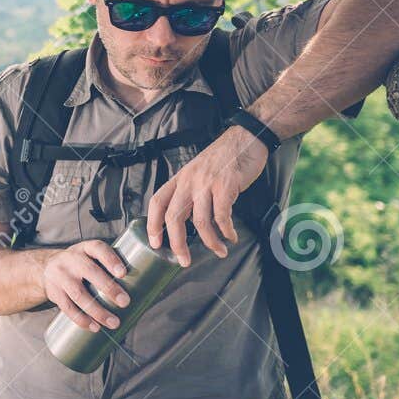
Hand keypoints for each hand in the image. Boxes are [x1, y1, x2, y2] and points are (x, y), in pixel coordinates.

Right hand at [39, 241, 131, 333]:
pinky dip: (82, 319)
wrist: (46, 268)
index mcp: (84, 248)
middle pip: (89, 272)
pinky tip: (95, 327)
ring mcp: (61, 276)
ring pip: (79, 294)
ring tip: (114, 322)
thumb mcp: (89, 256)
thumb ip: (107, 265)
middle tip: (125, 302)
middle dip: (109, 288)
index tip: (123, 273)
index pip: (98, 249)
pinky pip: (68, 308)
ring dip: (98, 311)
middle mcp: (71, 259)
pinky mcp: (54, 293)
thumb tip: (140, 285)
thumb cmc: (79, 264)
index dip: (110, 260)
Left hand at [146, 127, 268, 265]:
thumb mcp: (198, 173)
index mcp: (180, 179)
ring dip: (210, 242)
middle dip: (177, 243)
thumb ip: (191, 194)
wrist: (246, 138)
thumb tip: (189, 222)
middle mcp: (189, 181)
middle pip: (174, 217)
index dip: (152, 225)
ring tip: (219, 251)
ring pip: (201, 221)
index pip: (157, 202)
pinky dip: (227, 231)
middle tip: (184, 260)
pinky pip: (223, 216)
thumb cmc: (223, 159)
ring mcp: (207, 183)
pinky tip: (231, 236)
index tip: (155, 244)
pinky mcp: (226, 186)